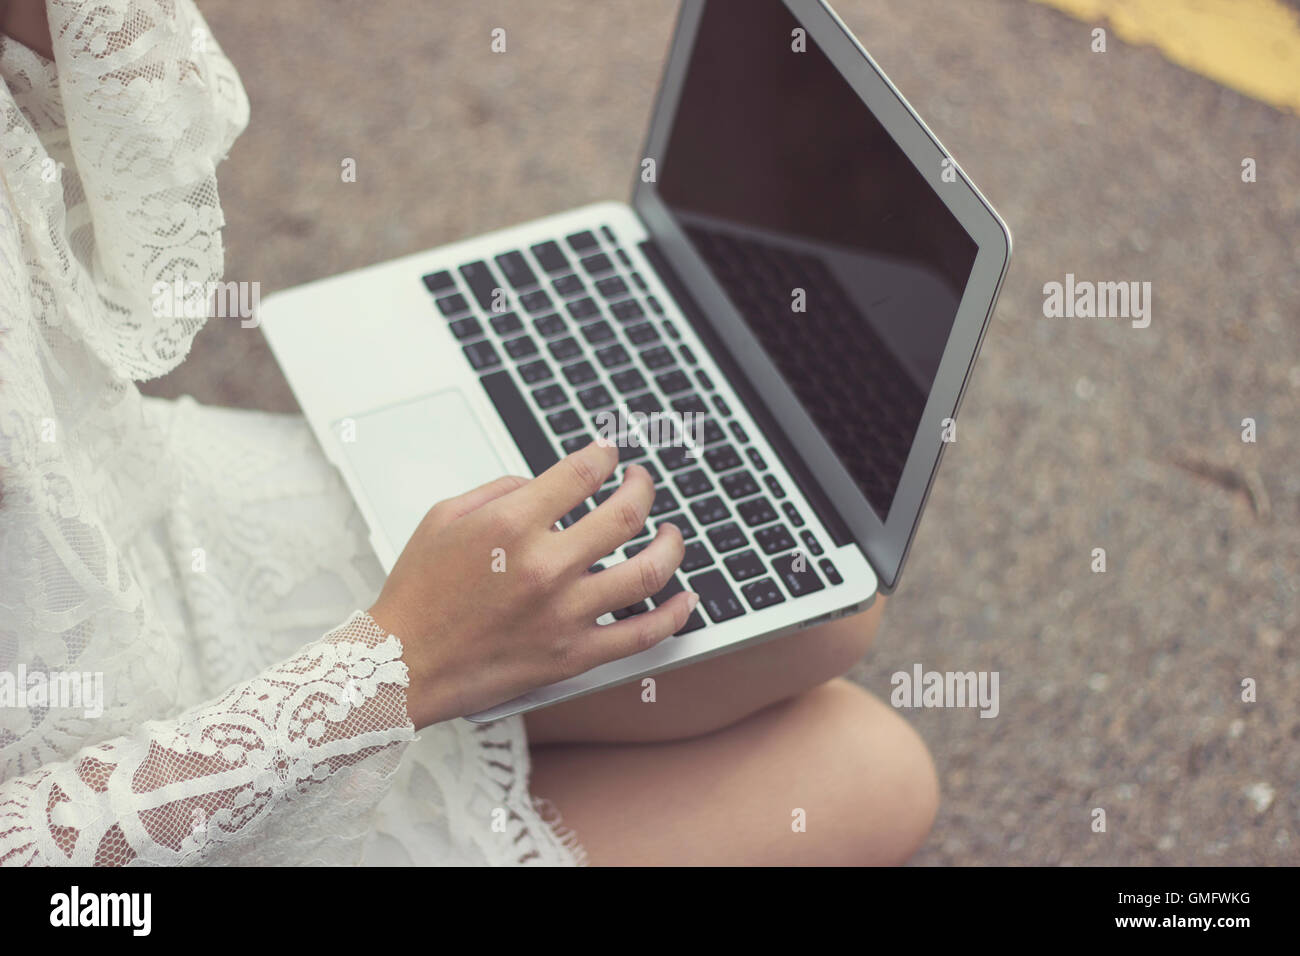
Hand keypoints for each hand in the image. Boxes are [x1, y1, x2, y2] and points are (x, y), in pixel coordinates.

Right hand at [369, 440, 698, 727]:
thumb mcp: (445, 516)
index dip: (605, 455)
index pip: (583, 473)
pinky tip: (685, 598)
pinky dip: (673, 616)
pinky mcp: (573, 655)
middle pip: (627, 514)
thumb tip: (545, 482)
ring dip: (671, 545)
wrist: (401, 665)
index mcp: (511, 524)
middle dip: (643, 487)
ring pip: (648, 572)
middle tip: (641, 482)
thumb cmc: (418, 593)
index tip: (609, 455)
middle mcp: (544, 566)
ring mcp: (564, 613)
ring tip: (671, 533)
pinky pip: (641, 636)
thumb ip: (501, 489)